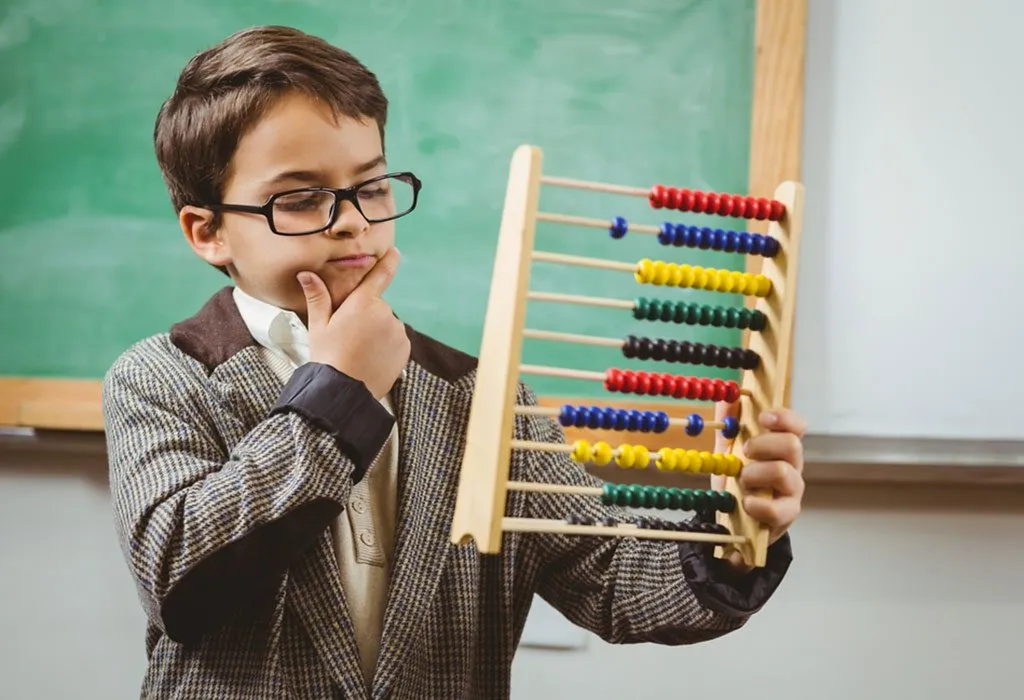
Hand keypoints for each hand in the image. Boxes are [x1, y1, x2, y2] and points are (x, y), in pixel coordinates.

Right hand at [298, 247, 409, 398]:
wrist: (344, 392)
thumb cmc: (327, 358)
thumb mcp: (318, 326)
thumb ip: (317, 297)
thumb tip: (306, 274)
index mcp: (362, 303)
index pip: (380, 275)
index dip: (389, 262)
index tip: (395, 252)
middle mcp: (384, 314)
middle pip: (376, 306)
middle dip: (366, 315)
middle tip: (348, 336)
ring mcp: (397, 331)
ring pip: (386, 324)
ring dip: (377, 332)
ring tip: (358, 350)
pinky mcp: (405, 348)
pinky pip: (396, 339)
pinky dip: (386, 345)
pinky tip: (370, 358)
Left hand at [712, 401, 806, 544]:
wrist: (732, 517)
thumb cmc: (736, 477)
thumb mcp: (727, 447)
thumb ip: (728, 421)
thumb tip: (729, 393)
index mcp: (780, 446)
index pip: (796, 425)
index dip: (784, 417)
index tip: (763, 417)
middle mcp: (792, 466)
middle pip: (792, 445)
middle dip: (764, 444)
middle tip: (744, 450)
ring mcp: (792, 491)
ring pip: (784, 473)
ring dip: (756, 473)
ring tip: (741, 479)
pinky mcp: (786, 515)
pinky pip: (778, 509)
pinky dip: (758, 505)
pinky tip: (746, 503)